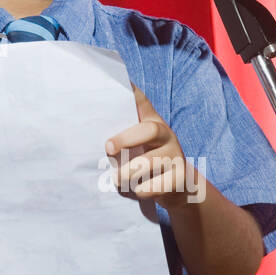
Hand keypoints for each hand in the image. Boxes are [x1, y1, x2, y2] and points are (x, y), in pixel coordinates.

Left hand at [105, 82, 192, 212]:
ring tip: (117, 179)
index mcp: (152, 123)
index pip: (143, 103)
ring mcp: (176, 155)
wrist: (176, 189)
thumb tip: (94, 134)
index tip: (124, 82)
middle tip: (108, 147)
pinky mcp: (180, 177)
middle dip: (125, 139)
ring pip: (146, 164)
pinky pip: (151, 186)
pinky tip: (137, 190)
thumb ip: (120, 138)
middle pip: (149, 130)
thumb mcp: (135, 148)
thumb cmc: (146, 165)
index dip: (134, 93)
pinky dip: (138, 191)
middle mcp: (167, 135)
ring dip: (125, 174)